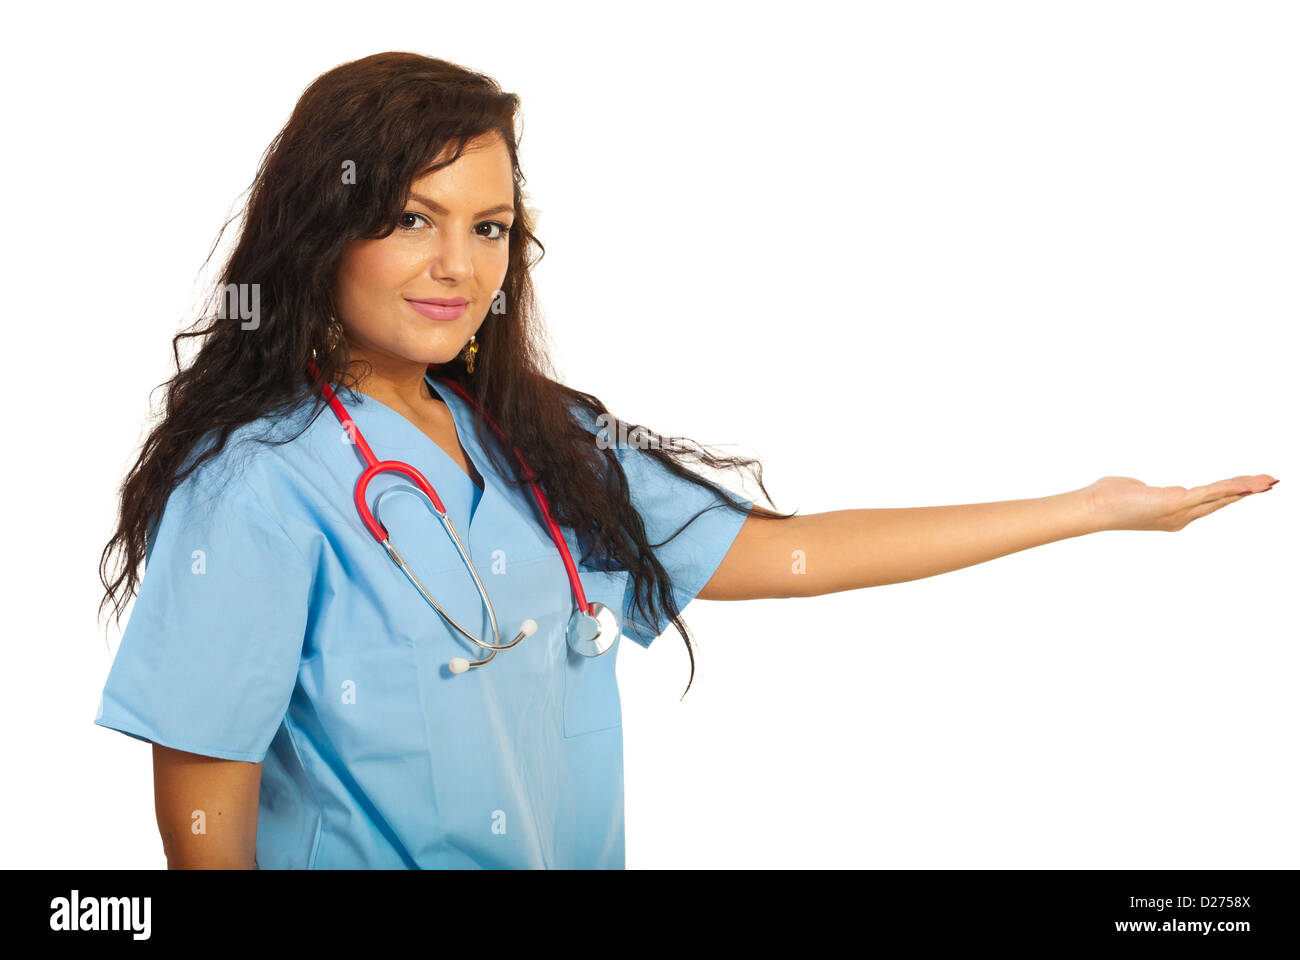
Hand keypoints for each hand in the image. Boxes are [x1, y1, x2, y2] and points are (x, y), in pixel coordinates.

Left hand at [1081, 474, 1277, 532]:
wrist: (1094, 508)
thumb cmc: (1107, 498)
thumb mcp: (1133, 491)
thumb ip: (1145, 490)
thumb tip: (1141, 486)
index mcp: (1174, 515)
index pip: (1209, 502)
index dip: (1231, 494)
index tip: (1250, 487)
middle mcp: (1180, 518)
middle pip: (1221, 502)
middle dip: (1247, 491)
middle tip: (1271, 483)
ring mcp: (1179, 512)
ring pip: (1220, 497)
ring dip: (1246, 488)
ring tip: (1268, 482)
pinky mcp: (1175, 503)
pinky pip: (1209, 494)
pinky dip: (1230, 489)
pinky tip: (1248, 487)